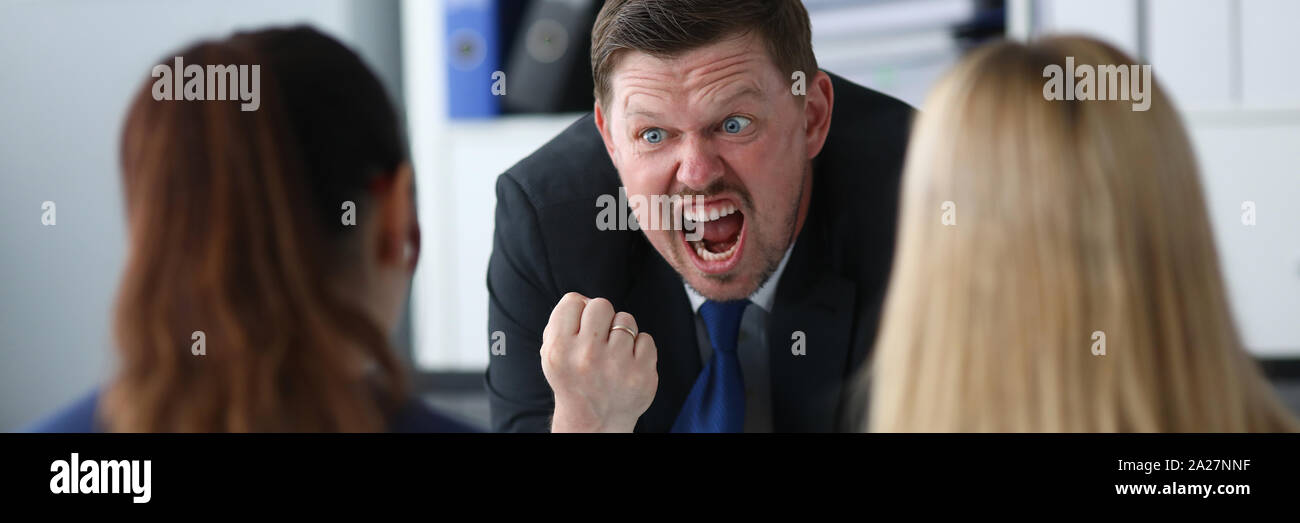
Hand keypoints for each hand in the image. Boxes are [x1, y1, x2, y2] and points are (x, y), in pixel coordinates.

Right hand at [541, 292, 657, 431]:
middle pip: (601, 304)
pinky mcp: (642, 374)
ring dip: (621, 333)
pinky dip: (639, 348)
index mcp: (559, 349)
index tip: (580, 329)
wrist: (594, 422)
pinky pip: (646, 338)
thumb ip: (561, 322)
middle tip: (599, 339)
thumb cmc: (573, 379)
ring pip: (626, 319)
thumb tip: (584, 300)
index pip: (573, 301)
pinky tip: (628, 365)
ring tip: (613, 355)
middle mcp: (586, 356)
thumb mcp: (551, 354)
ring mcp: (616, 365)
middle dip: (602, 318)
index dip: (578, 311)